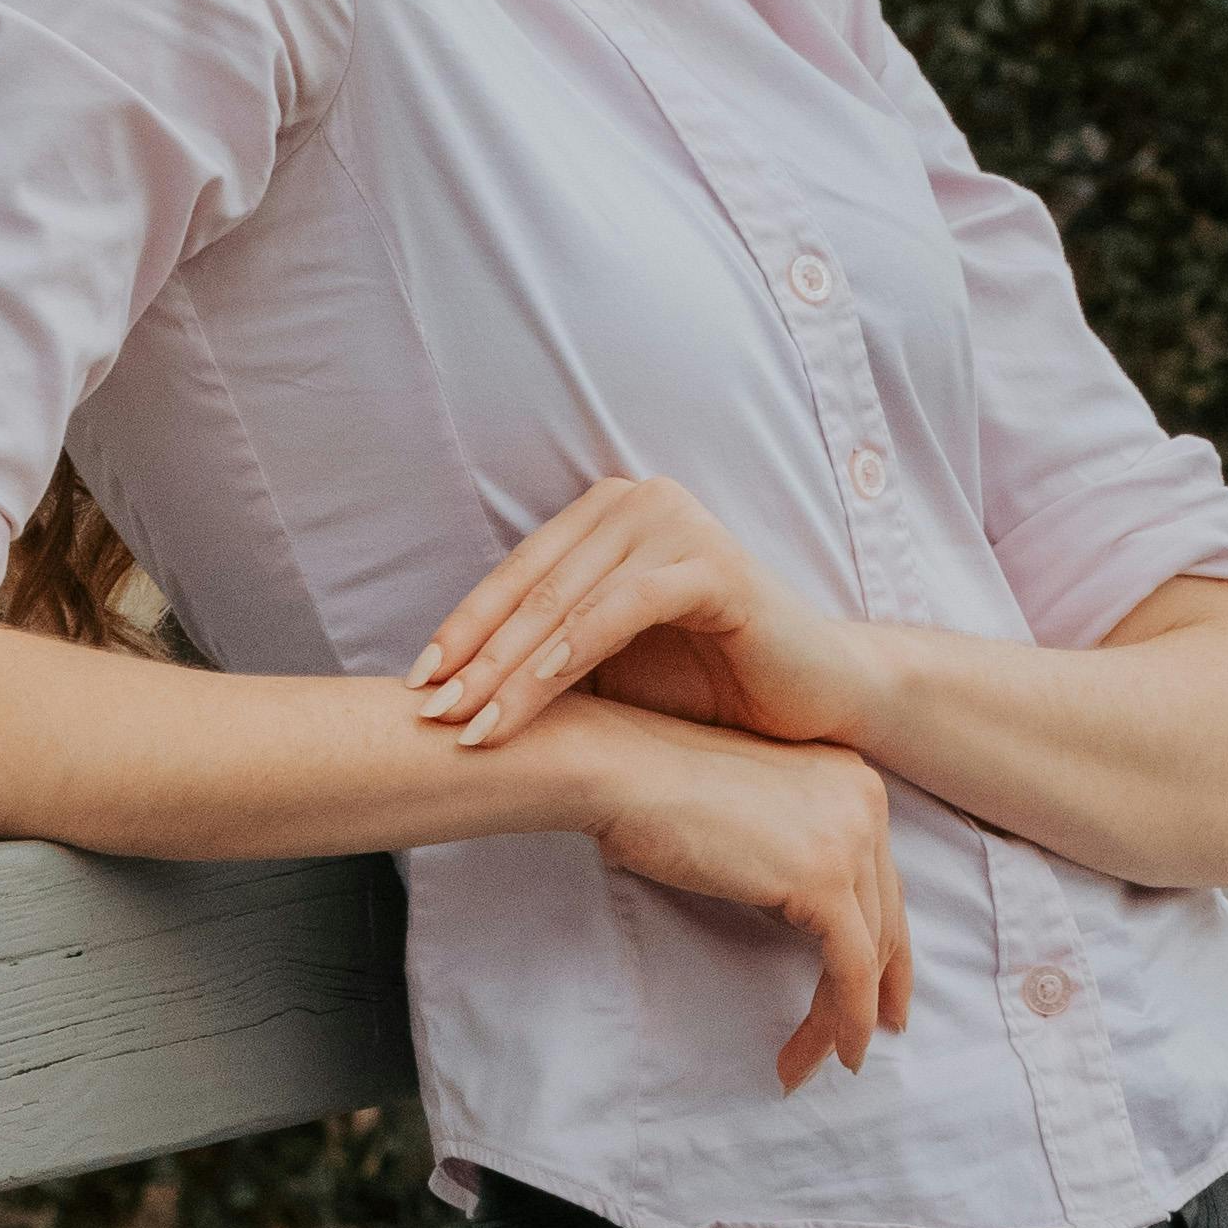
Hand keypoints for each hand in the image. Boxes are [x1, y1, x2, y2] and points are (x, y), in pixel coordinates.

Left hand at [410, 475, 862, 755]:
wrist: (812, 699)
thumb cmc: (709, 685)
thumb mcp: (607, 667)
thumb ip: (542, 655)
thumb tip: (445, 688)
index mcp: (605, 516)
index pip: (515, 576)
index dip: (461, 632)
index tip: (415, 691)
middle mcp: (637, 502)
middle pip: (533, 587)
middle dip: (475, 658)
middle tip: (431, 715)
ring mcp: (677, 524)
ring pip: (569, 600)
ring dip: (514, 668)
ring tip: (473, 725)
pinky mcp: (712, 562)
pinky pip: (625, 606)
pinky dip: (576, 648)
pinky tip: (537, 690)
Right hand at [568, 714, 913, 1093]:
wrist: (619, 771)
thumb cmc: (656, 796)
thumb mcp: (749, 821)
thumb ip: (789, 855)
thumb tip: (801, 921)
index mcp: (851, 781)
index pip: (883, 881)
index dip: (887, 949)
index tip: (883, 1001)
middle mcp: (865, 801)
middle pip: (885, 918)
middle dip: (875, 991)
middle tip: (859, 1044)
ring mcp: (850, 837)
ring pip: (868, 951)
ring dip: (844, 1018)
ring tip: (814, 1063)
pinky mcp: (823, 878)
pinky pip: (849, 968)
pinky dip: (842, 1019)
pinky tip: (823, 1052)